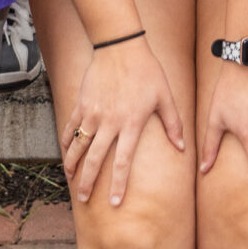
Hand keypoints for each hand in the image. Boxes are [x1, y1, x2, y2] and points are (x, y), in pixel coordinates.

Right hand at [64, 35, 187, 206]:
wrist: (121, 46)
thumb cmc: (147, 70)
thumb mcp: (165, 96)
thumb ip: (173, 123)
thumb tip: (182, 148)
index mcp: (131, 123)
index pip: (122, 161)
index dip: (117, 184)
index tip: (114, 202)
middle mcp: (109, 122)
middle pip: (95, 159)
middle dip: (88, 182)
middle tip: (84, 199)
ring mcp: (92, 113)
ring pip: (78, 145)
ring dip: (72, 165)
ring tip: (71, 180)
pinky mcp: (81, 103)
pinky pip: (70, 127)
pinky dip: (66, 141)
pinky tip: (65, 152)